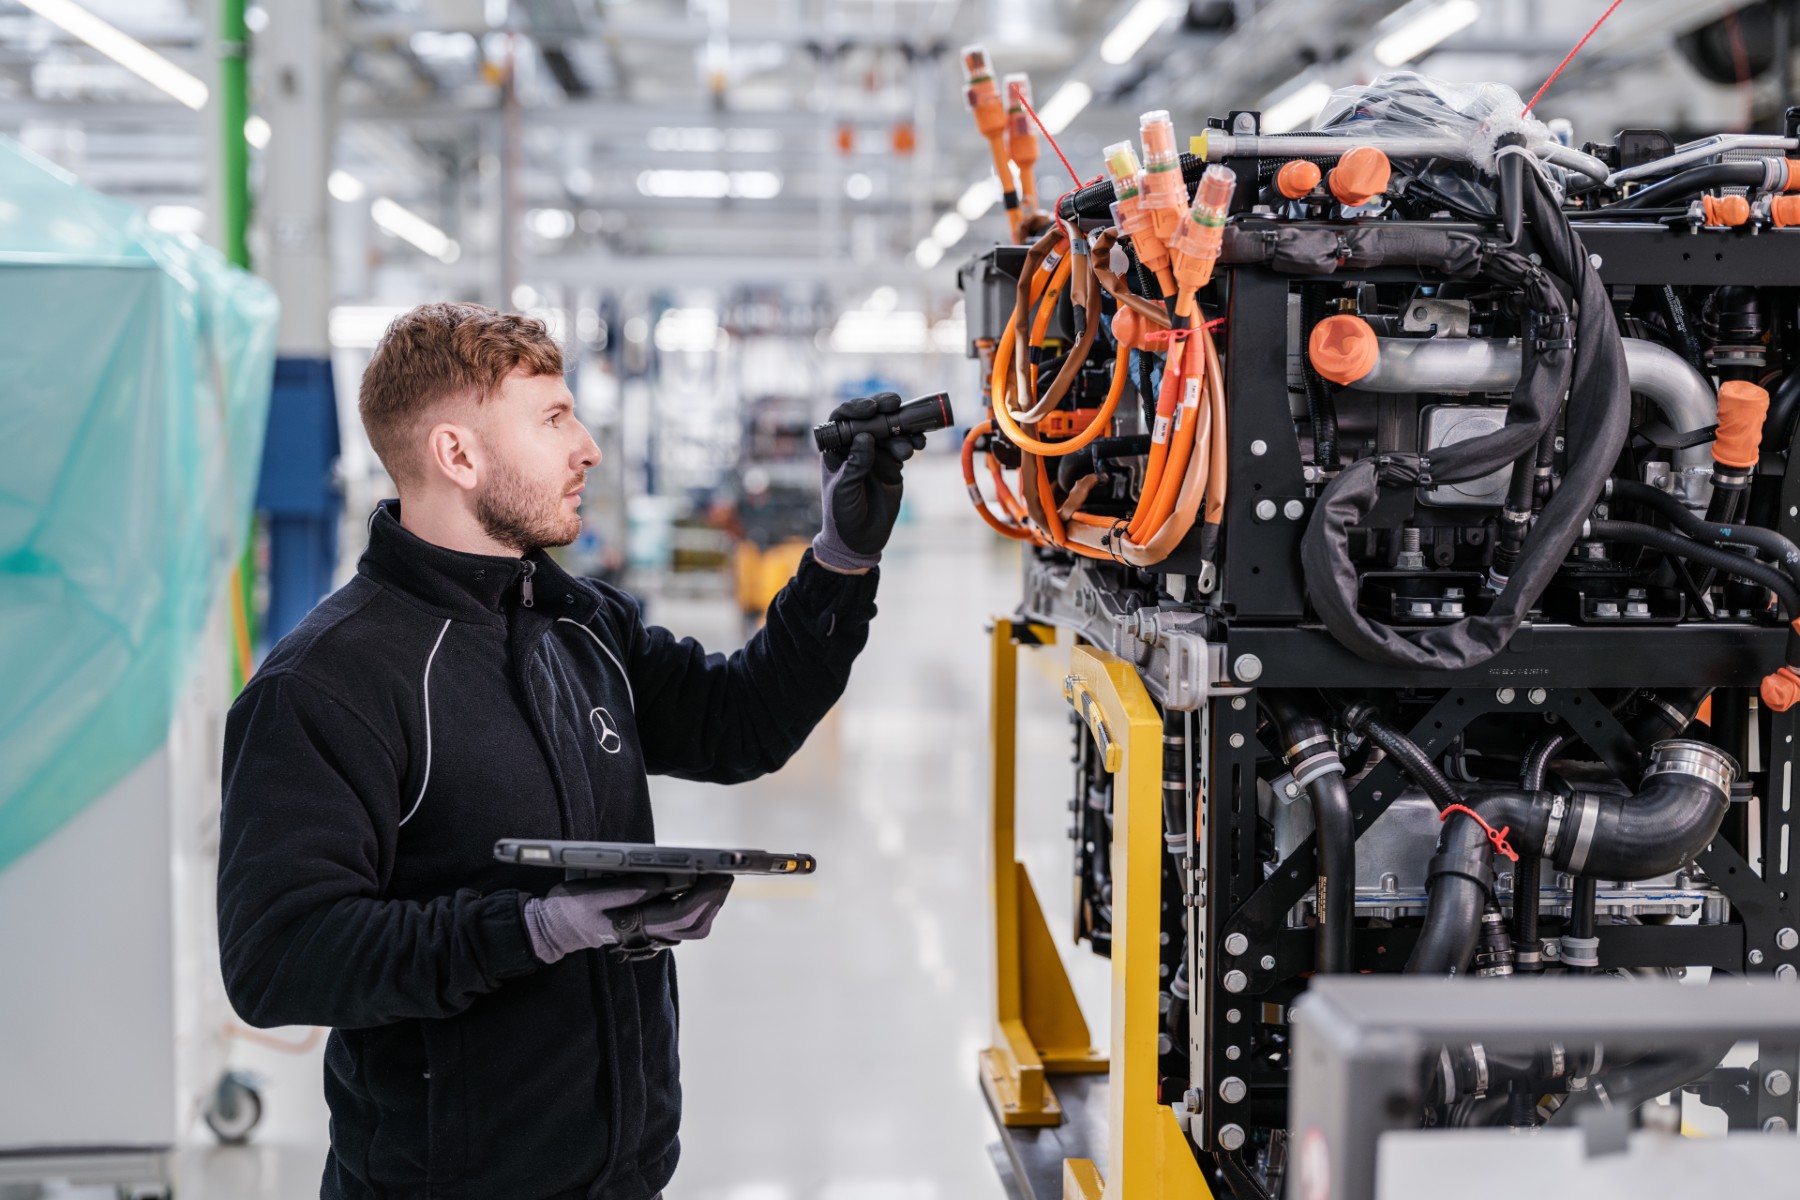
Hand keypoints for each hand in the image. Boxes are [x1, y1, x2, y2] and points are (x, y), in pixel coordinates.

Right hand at [523, 874, 733, 963]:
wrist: (552, 931)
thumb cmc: (568, 909)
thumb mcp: (591, 894)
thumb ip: (627, 889)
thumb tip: (663, 881)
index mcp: (635, 926)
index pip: (682, 914)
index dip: (705, 895)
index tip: (719, 873)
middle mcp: (646, 934)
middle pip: (695, 926)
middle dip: (714, 900)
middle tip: (726, 873)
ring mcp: (648, 934)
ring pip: (691, 927)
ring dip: (708, 904)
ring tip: (716, 877)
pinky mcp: (646, 928)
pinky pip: (680, 922)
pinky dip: (695, 905)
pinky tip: (697, 886)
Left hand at [812, 392, 923, 571]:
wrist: (861, 539)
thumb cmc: (842, 515)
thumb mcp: (845, 489)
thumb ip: (855, 463)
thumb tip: (865, 437)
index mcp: (835, 449)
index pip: (842, 418)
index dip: (855, 408)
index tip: (871, 409)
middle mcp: (854, 446)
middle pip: (869, 417)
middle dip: (883, 409)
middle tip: (895, 404)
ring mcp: (874, 454)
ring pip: (890, 429)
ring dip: (902, 429)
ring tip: (912, 444)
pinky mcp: (892, 464)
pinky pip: (904, 444)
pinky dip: (913, 440)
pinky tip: (920, 443)